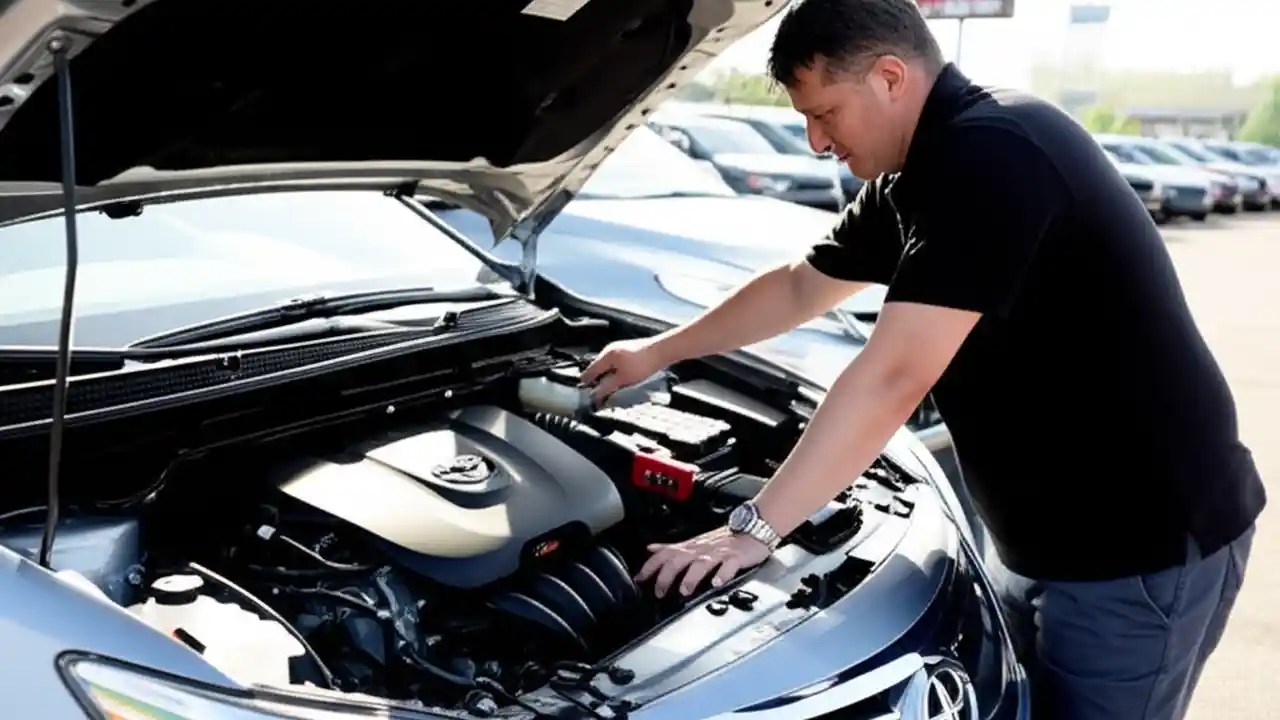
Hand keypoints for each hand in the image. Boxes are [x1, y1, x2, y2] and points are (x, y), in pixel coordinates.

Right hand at [579, 337, 670, 406]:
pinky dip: (617, 374)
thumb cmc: (644, 363)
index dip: (587, 386)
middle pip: (597, 370)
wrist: (662, 351)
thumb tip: (595, 395)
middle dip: (599, 383)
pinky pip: (616, 365)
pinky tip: (623, 381)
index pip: (588, 373)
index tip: (589, 397)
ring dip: (609, 379)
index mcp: (606, 356)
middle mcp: (610, 350)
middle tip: (602, 396)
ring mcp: (619, 349)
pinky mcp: (628, 351)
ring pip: (607, 367)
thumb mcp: (623, 380)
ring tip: (614, 390)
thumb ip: (607, 388)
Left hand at [634, 526, 770, 597]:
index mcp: (691, 547)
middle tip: (659, 592)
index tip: (639, 579)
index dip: (651, 566)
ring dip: (691, 577)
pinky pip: (729, 566)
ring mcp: (719, 554)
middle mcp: (701, 550)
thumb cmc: (724, 539)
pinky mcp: (736, 558)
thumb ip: (672, 548)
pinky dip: (723, 574)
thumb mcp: (694, 542)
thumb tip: (650, 549)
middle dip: (667, 575)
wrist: (753, 528)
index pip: (665, 554)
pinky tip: (717, 583)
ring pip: (701, 563)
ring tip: (684, 590)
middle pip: (679, 559)